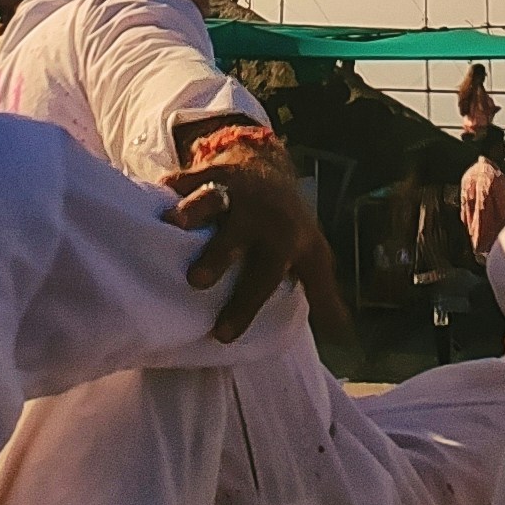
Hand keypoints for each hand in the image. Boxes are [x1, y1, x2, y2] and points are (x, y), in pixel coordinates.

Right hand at [166, 159, 318, 342]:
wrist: (271, 169)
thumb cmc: (289, 227)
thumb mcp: (312, 257)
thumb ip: (324, 295)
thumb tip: (344, 335)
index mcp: (284, 241)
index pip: (266, 276)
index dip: (246, 306)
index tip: (222, 335)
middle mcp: (259, 215)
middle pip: (239, 236)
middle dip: (219, 255)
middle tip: (196, 281)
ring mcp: (235, 191)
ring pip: (214, 199)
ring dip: (194, 209)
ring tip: (173, 222)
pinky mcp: (211, 172)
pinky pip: (191, 177)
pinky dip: (175, 185)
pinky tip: (160, 192)